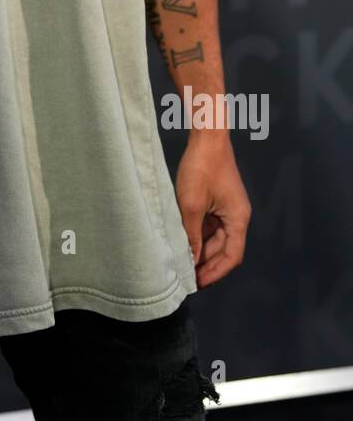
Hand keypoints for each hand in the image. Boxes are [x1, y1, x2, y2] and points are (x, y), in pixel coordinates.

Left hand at [175, 138, 251, 287]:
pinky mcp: (217, 200)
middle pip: (224, 249)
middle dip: (207, 265)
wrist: (207, 136)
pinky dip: (198, 236)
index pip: (231, 256)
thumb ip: (191, 236)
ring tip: (182, 264)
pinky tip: (183, 243)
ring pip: (216, 238)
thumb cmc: (201, 168)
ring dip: (202, 251)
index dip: (215, 272)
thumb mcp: (191, 206)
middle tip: (186, 278)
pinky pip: (210, 225)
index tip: (198, 284)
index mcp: (238, 219)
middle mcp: (237, 216)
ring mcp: (227, 208)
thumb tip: (190, 261)